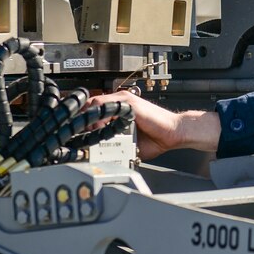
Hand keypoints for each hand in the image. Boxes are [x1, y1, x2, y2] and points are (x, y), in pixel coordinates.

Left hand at [86, 90, 219, 159]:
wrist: (174, 132)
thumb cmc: (156, 137)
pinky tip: (100, 127)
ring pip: (96, 102)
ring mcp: (125, 100)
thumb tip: (98, 153)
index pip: (95, 108)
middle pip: (91, 104)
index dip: (85, 118)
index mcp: (120, 109)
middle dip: (83, 118)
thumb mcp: (129, 141)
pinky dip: (99, 116)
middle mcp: (121, 101)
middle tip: (80, 133)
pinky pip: (106, 105)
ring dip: (89, 118)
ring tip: (89, 132)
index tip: (79, 131)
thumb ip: (114, 142)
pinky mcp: (129, 103)